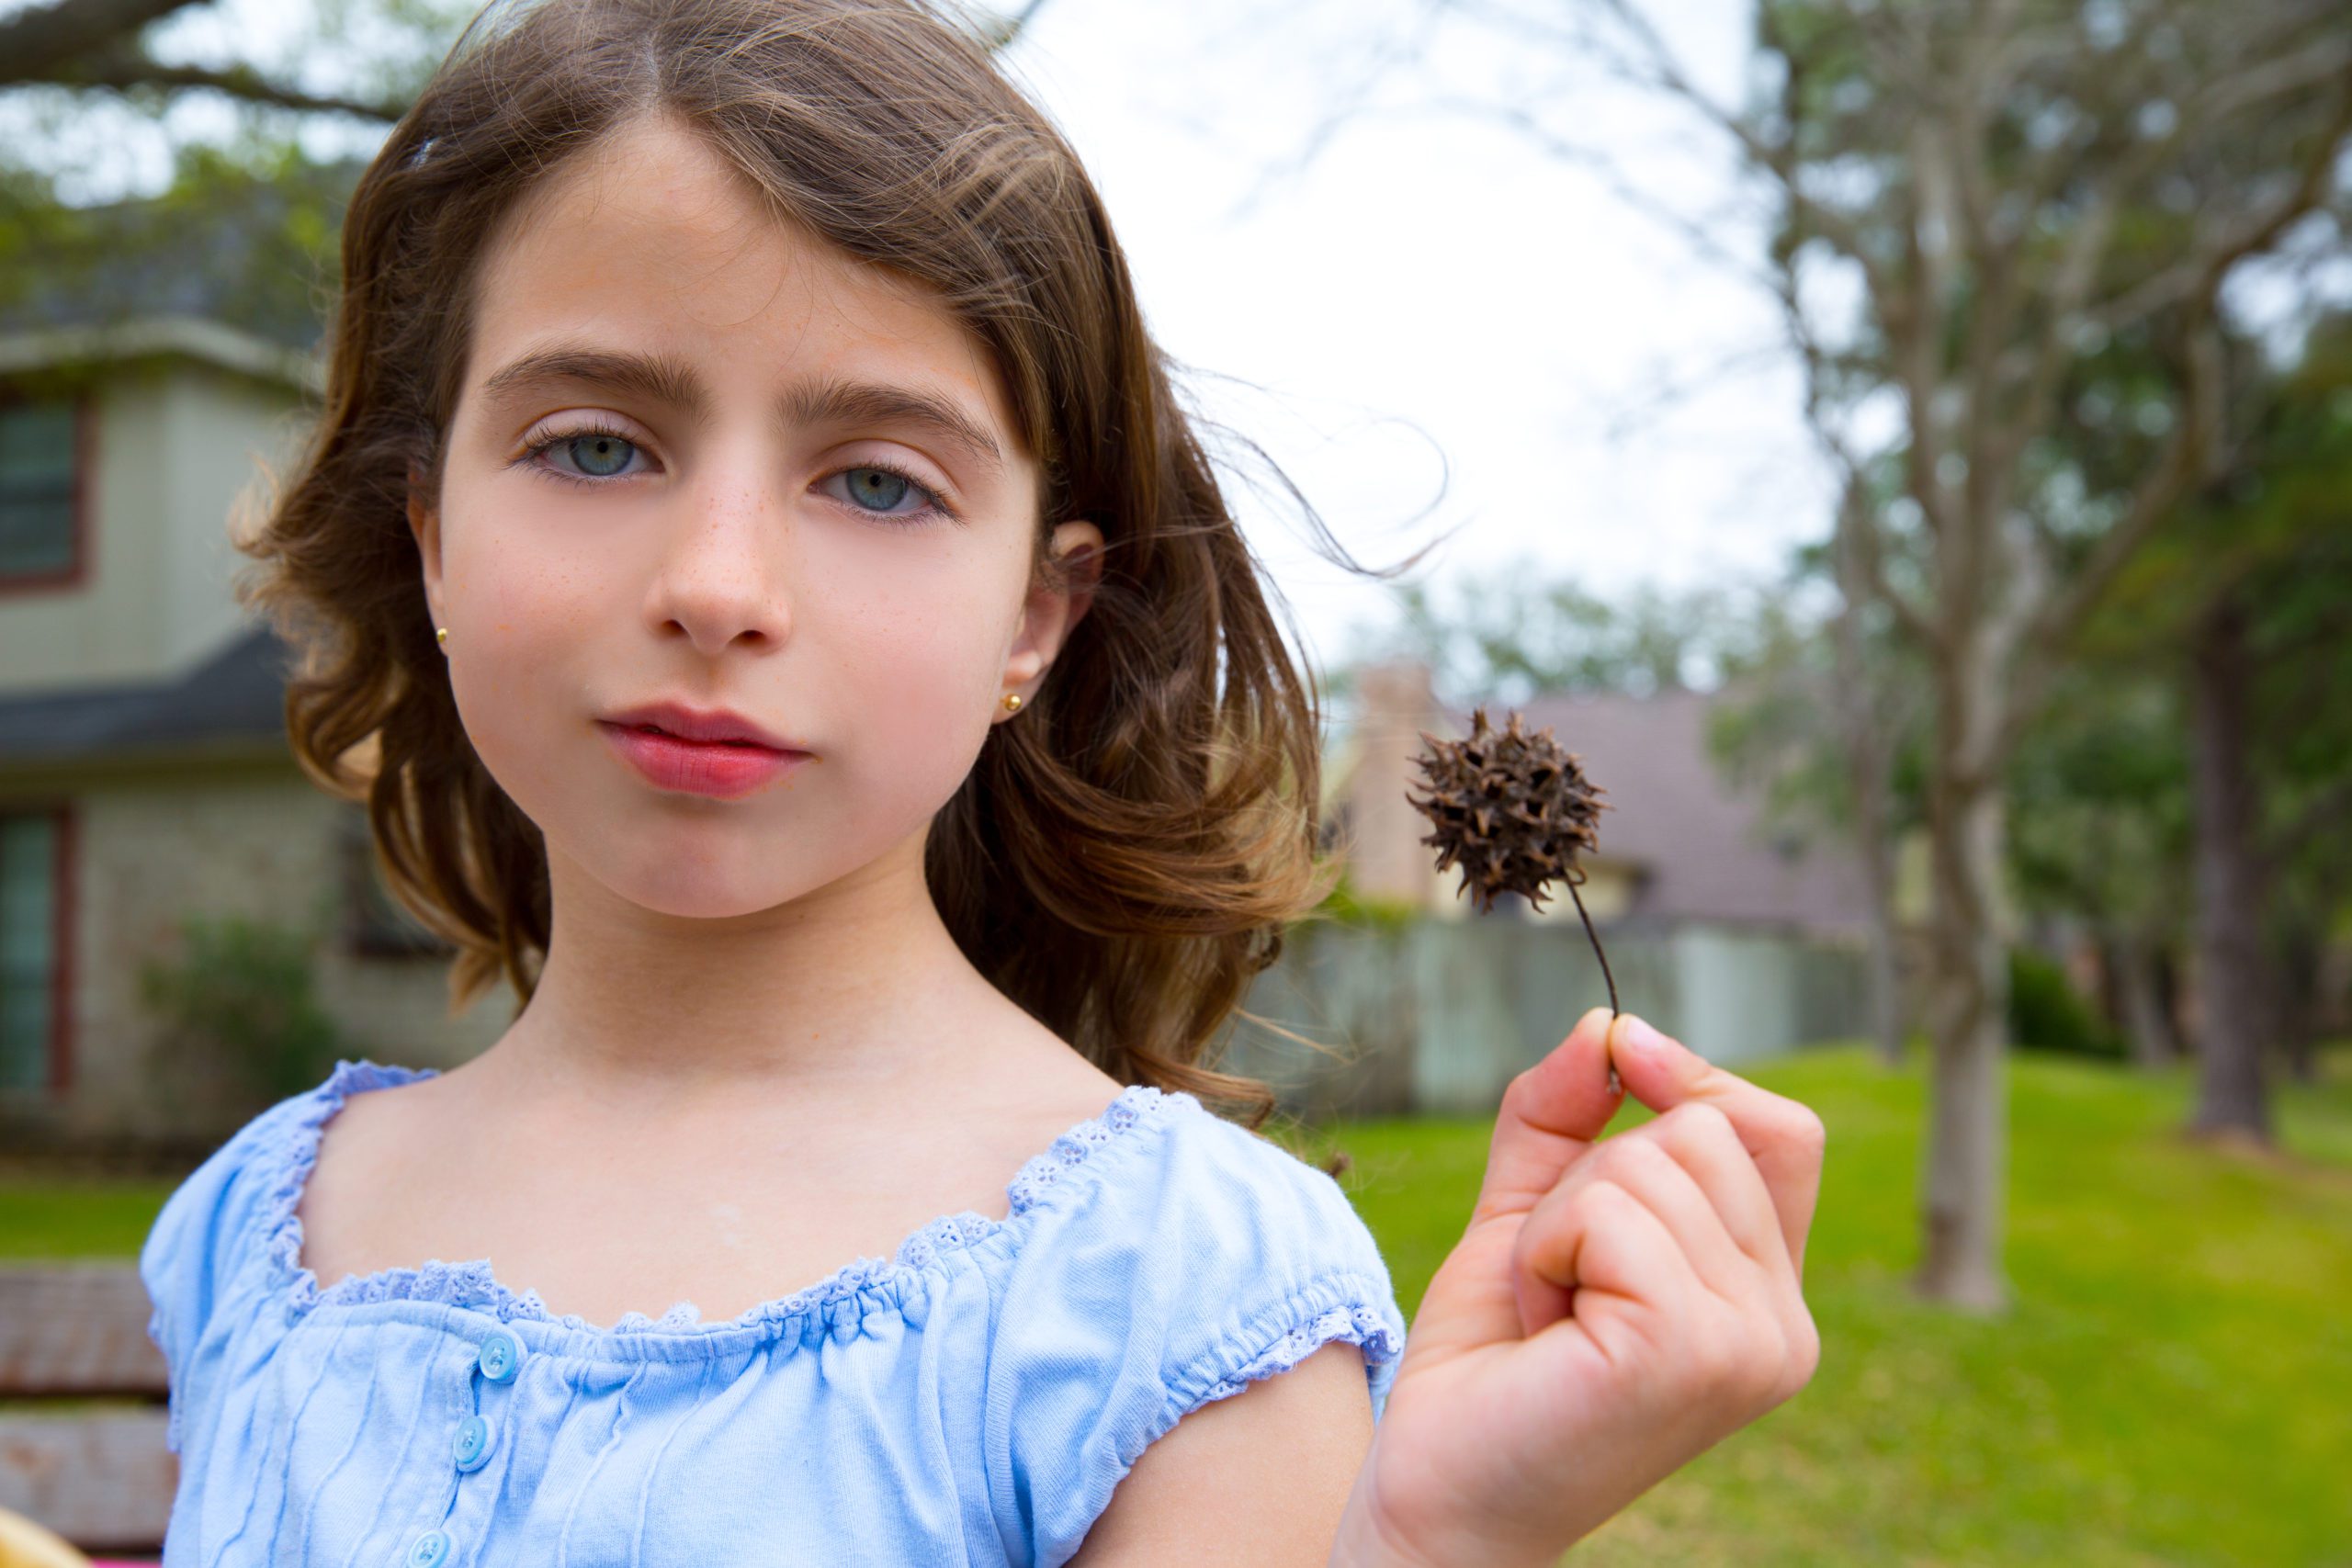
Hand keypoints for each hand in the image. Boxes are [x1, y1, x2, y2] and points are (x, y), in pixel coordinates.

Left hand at [1329, 1008, 1825, 1567]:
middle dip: (1593, 1176)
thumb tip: (1605, 1022)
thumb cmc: (1491, 1361)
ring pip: (1650, 1161)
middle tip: (1559, 1279)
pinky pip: (1608, 1211)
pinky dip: (1546, 1250)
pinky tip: (1543, 1328)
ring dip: (1559, 1222)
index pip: (1782, 1131)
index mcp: (1767, 1295)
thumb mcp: (1530, 1208)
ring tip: (1550, 1310)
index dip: (1701, 1077)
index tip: (1626, 1053)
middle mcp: (1782, 1326)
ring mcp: (1749, 1345)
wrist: (1437, 1490)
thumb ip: (1565, 1113)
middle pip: (1704, 1129)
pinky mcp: (1689, 1352)